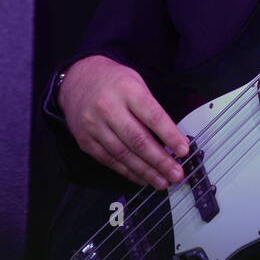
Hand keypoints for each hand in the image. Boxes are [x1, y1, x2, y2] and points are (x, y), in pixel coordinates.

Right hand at [58, 55, 188, 188]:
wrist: (76, 79)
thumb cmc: (112, 81)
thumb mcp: (136, 82)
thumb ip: (151, 108)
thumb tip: (172, 138)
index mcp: (126, 90)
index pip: (153, 116)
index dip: (170, 136)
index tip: (183, 150)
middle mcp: (108, 108)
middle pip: (138, 140)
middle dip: (160, 160)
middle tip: (176, 173)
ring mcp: (94, 125)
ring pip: (123, 154)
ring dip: (146, 171)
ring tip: (162, 181)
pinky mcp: (85, 140)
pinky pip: (109, 160)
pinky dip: (127, 171)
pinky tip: (142, 178)